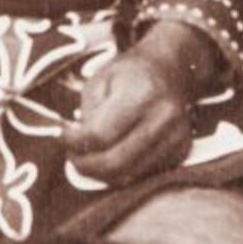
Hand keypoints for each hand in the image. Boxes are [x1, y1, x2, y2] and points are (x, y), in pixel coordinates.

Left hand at [64, 21, 219, 188]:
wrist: (171, 68)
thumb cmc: (131, 72)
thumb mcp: (99, 80)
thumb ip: (87, 113)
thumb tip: (77, 144)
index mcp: (141, 93)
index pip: (101, 134)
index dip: (74, 142)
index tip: (61, 137)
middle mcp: (163, 118)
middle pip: (116, 162)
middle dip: (85, 166)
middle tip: (72, 157)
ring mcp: (176, 138)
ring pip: (129, 175)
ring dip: (101, 174)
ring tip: (87, 159)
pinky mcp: (181, 151)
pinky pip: (143, 174)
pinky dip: (121, 172)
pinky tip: (111, 157)